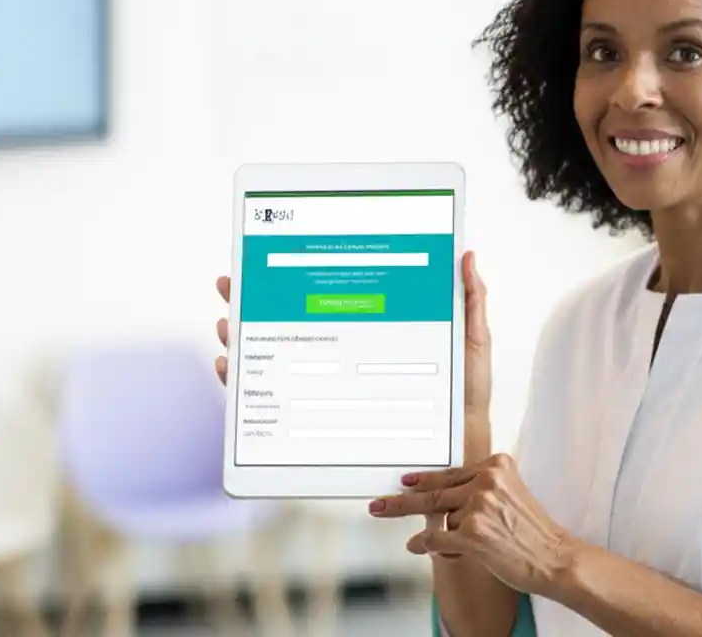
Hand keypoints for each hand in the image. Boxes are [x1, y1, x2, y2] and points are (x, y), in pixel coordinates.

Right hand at [213, 251, 491, 411]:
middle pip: (290, 319)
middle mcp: (346, 352)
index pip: (327, 293)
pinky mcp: (327, 416)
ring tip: (228, 322)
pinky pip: (277, 399)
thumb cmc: (465, 396)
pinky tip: (234, 369)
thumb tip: (466, 255)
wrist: (461, 447)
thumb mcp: (473, 342)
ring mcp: (334, 382)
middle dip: (251, 299)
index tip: (268, 255)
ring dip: (242, 336)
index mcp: (373, 327)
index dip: (297, 274)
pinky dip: (246, 386)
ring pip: (274, 354)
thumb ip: (470, 300)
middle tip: (228, 283)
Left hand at [369, 454, 575, 595]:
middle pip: (434, 492)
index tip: (405, 481)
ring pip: (441, 519)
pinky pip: (435, 539)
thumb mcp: (511, 496)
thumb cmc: (535, 533)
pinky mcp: (472, 534)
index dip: (423, 479)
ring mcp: (478, 508)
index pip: (451, 473)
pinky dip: (424, 545)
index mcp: (497, 467)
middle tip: (379, 504)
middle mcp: (486, 482)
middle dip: (402, 501)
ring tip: (471, 542)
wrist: (556, 559)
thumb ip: (480, 489)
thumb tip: (445, 495)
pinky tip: (418, 547)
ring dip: (447, 533)